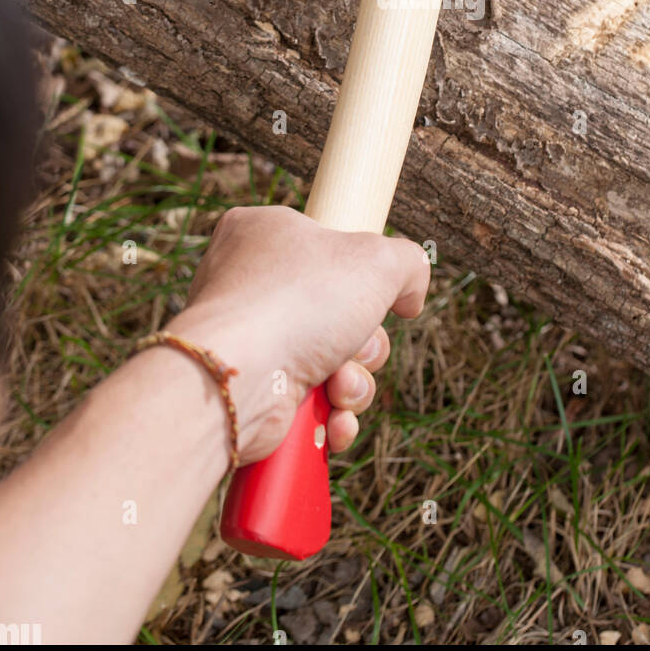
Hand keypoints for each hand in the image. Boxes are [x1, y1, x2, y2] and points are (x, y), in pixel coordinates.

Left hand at [169, 206, 430, 462]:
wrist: (240, 377)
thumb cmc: (298, 302)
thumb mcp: (378, 258)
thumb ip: (409, 262)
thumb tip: (408, 298)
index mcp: (264, 231)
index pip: (329, 246)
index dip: (361, 274)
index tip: (370, 289)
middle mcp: (249, 282)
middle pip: (341, 312)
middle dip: (365, 343)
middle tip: (355, 345)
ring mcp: (250, 338)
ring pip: (333, 362)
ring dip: (353, 383)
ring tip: (338, 388)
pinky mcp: (253, 389)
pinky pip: (311, 402)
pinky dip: (331, 416)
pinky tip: (332, 419)